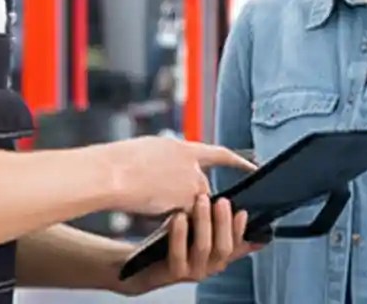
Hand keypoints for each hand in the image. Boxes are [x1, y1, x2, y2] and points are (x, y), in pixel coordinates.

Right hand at [105, 136, 255, 215]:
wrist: (112, 173)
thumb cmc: (120, 162)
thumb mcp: (149, 150)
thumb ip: (168, 159)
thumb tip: (172, 165)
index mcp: (183, 147)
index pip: (218, 154)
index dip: (238, 161)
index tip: (253, 166)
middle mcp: (192, 164)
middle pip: (201, 187)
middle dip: (187, 197)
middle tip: (163, 196)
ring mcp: (191, 183)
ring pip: (192, 204)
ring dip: (176, 207)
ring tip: (148, 198)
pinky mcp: (185, 201)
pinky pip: (183, 217)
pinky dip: (169, 217)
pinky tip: (149, 209)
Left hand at [113, 195, 266, 296]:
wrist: (143, 265)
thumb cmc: (174, 243)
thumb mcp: (199, 231)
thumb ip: (220, 226)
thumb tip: (248, 216)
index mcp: (219, 258)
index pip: (237, 245)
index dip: (241, 230)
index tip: (242, 211)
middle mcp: (210, 268)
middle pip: (223, 248)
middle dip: (223, 222)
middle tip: (220, 200)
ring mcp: (192, 272)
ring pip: (203, 248)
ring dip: (203, 222)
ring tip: (200, 201)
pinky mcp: (173, 273)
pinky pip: (178, 253)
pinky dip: (180, 234)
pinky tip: (178, 216)